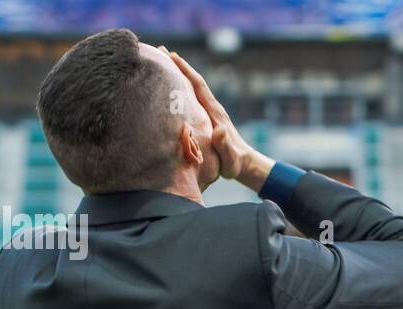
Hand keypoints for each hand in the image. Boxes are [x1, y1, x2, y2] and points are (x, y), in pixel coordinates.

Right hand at [164, 49, 274, 189]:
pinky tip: (166, 86)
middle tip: (159, 50)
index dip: (185, 71)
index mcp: (215, 113)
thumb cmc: (235, 163)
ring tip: (159, 61)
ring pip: (190, 88)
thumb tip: (221, 130)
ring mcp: (208, 111)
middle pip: (193, 81)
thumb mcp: (231, 158)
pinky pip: (190, 97)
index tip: (171, 56)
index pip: (198, 86)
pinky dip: (179, 87)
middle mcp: (211, 108)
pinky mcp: (205, 116)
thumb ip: (226, 146)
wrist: (244, 163)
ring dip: (177, 74)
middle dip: (177, 65)